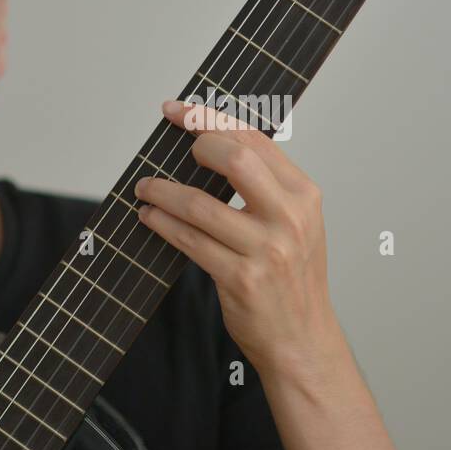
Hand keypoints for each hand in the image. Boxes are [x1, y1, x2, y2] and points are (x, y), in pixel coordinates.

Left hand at [134, 98, 348, 380]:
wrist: (303, 340)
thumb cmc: (293, 279)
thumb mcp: (296, 223)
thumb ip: (266, 186)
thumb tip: (212, 145)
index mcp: (304, 195)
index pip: (255, 139)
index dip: (212, 119)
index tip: (181, 109)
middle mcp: (290, 218)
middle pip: (234, 159)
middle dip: (194, 142)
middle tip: (171, 145)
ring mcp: (267, 250)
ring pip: (200, 205)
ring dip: (163, 191)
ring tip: (146, 187)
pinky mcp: (241, 279)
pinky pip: (190, 241)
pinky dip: (163, 224)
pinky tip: (150, 216)